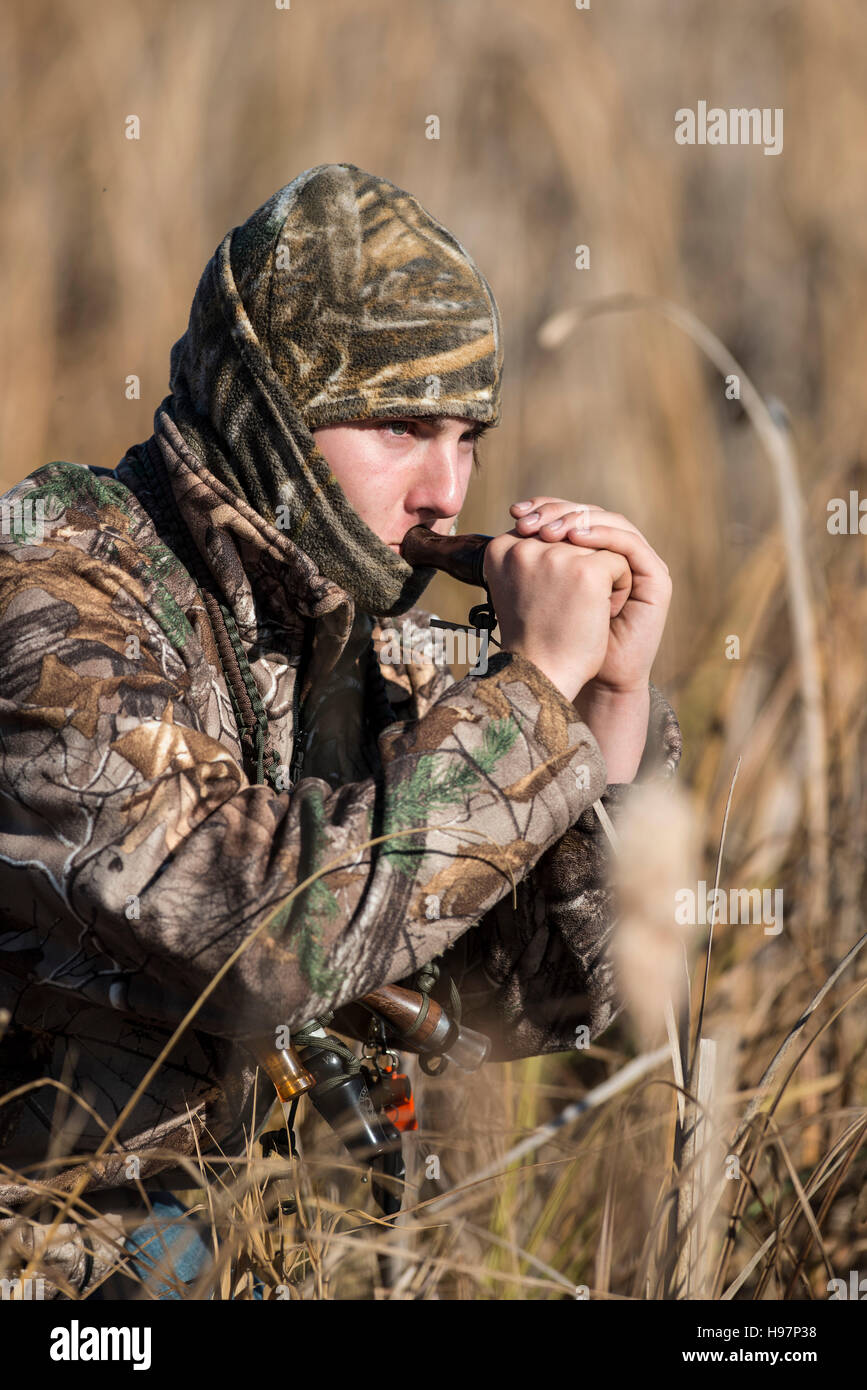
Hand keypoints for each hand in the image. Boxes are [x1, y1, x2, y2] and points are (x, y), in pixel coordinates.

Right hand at [482, 524, 632, 703]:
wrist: (543, 678)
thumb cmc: (533, 638)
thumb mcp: (520, 587)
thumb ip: (531, 554)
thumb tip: (562, 523)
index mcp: (500, 549)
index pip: (543, 526)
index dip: (561, 553)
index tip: (553, 593)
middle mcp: (523, 546)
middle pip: (573, 533)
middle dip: (582, 564)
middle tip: (568, 608)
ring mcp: (555, 556)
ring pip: (598, 546)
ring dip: (602, 576)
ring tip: (586, 610)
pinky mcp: (586, 570)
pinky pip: (618, 562)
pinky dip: (619, 588)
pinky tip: (603, 613)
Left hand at [509, 497, 671, 694]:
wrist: (591, 676)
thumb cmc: (559, 639)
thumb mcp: (539, 588)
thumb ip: (536, 556)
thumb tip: (514, 520)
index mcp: (590, 551)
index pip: (572, 513)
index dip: (545, 508)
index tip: (515, 513)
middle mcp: (616, 552)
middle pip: (590, 512)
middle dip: (558, 511)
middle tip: (531, 520)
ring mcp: (639, 562)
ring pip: (610, 522)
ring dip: (579, 521)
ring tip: (551, 531)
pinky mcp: (655, 576)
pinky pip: (629, 543)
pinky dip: (604, 536)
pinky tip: (577, 539)